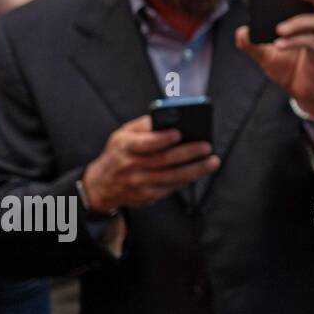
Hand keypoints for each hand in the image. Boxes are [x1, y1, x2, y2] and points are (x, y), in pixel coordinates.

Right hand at [82, 115, 219, 211]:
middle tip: (207, 147)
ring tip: (212, 162)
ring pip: (171, 177)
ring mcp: (138, 183)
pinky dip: (186, 181)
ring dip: (195, 170)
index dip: (162, 139)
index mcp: (124, 146)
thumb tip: (172, 117)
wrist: (101, 184)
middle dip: (188, 153)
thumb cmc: (119, 152)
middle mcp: (130, 166)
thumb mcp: (124, 134)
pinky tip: (199, 173)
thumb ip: (146, 125)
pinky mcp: (146, 196)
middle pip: (163, 160)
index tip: (179, 133)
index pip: (144, 143)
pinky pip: (170, 189)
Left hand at [235, 0, 313, 115]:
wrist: (303, 93)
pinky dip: (293, 42)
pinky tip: (279, 44)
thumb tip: (241, 31)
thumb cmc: (289, 68)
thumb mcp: (265, 55)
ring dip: (297, 23)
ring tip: (279, 29)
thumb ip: (252, 43)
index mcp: (309, 21)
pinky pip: (310, 43)